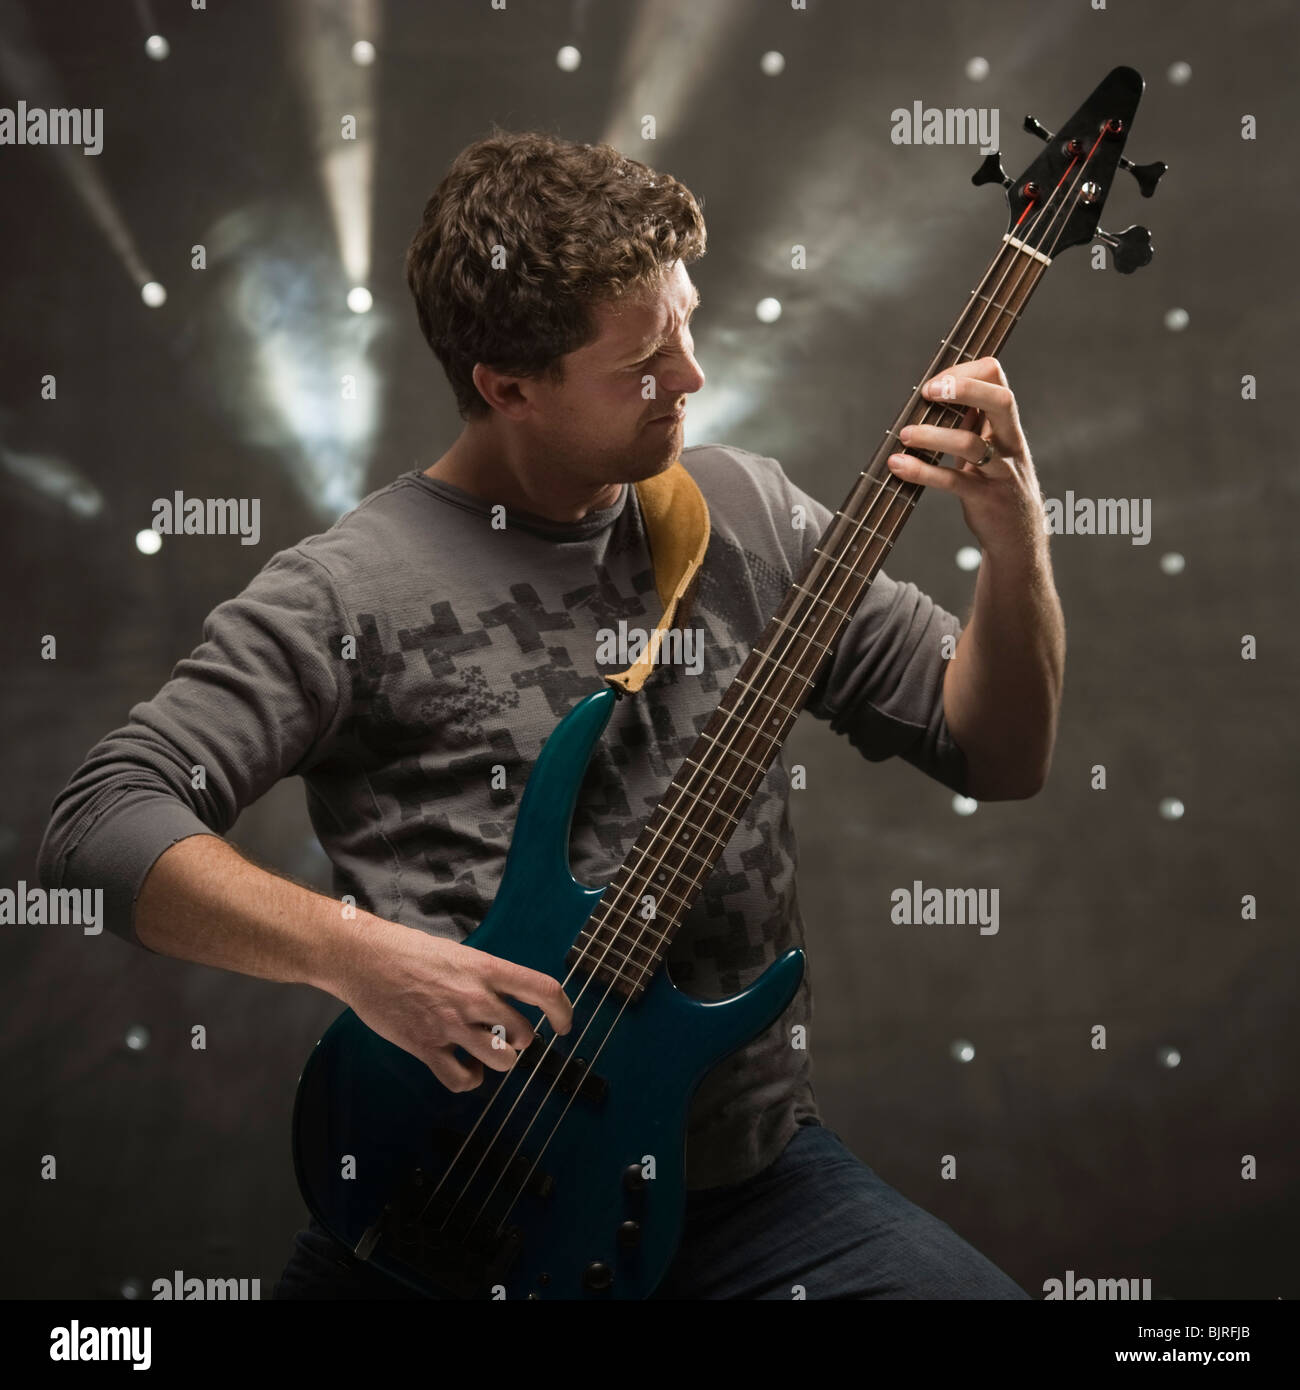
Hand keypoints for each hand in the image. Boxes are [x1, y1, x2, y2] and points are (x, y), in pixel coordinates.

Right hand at [339, 919, 572, 1092]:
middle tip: (505, 1035)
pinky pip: (463, 1079)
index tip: (564, 1026)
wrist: (363, 958)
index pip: (543, 990)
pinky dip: (470, 1079)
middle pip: (525, 1034)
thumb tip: (506, 1001)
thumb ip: (486, 977)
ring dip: (501, 1061)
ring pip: (502, 1061)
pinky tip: (464, 1066)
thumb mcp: (459, 954)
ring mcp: (450, 1024)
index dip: (563, 1012)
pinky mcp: (425, 1046)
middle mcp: (474, 997)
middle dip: (521, 1040)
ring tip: (485, 1050)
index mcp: (485, 968)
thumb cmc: (408, 951)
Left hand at [885, 356, 1045, 562]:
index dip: (965, 373)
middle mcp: (1010, 443)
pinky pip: (954, 481)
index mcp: (1007, 424)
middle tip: (927, 393)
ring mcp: (1001, 471)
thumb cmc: (994, 484)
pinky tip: (899, 466)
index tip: (935, 382)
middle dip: (963, 389)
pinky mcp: (986, 499)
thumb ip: (968, 422)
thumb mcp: (988, 447)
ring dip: (932, 435)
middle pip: (1000, 401)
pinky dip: (922, 472)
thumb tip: (931, 395)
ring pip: (971, 444)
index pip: (997, 379)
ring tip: (905, 435)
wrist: (1018, 536)